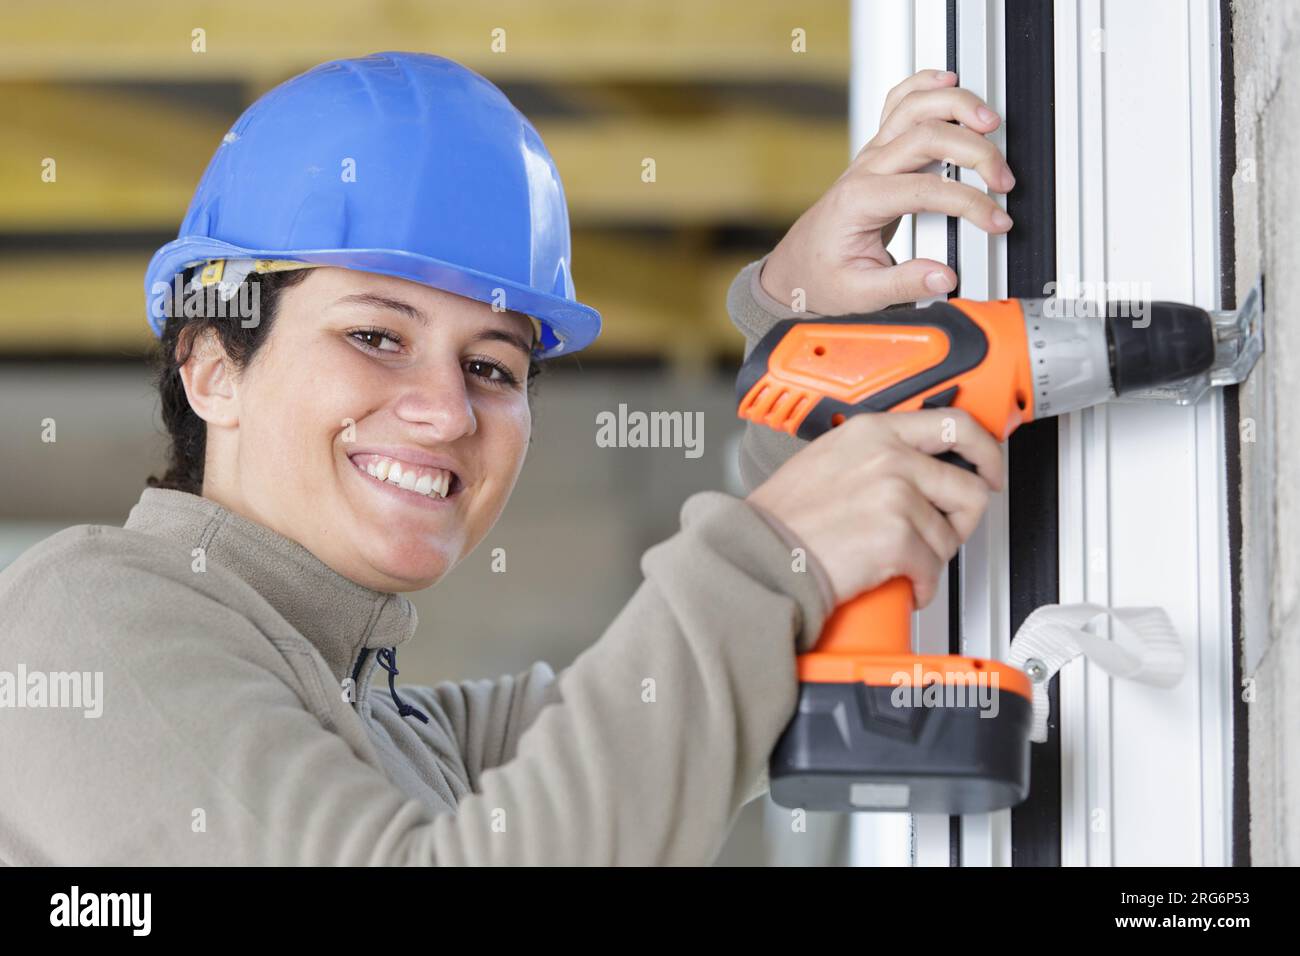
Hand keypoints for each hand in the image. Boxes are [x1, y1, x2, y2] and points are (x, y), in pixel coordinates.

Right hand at [747, 408, 1003, 607]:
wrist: (760, 555)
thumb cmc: (782, 519)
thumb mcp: (827, 460)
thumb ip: (872, 453)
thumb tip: (914, 467)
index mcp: (873, 431)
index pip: (953, 423)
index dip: (985, 449)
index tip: (989, 468)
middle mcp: (888, 456)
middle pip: (968, 485)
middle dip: (965, 518)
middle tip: (950, 531)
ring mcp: (894, 495)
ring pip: (951, 535)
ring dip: (932, 558)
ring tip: (902, 562)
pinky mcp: (896, 537)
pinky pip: (934, 569)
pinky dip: (922, 586)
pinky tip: (900, 584)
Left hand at [760, 69, 1014, 315]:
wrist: (797, 267)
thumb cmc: (823, 276)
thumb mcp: (859, 293)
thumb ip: (903, 284)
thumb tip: (943, 277)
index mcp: (860, 202)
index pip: (925, 189)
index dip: (969, 203)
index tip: (995, 220)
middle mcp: (865, 170)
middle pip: (926, 136)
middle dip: (975, 152)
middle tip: (1003, 180)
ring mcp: (871, 156)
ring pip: (913, 107)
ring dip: (957, 106)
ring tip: (991, 123)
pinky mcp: (878, 153)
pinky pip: (899, 105)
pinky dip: (925, 86)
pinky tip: (948, 83)